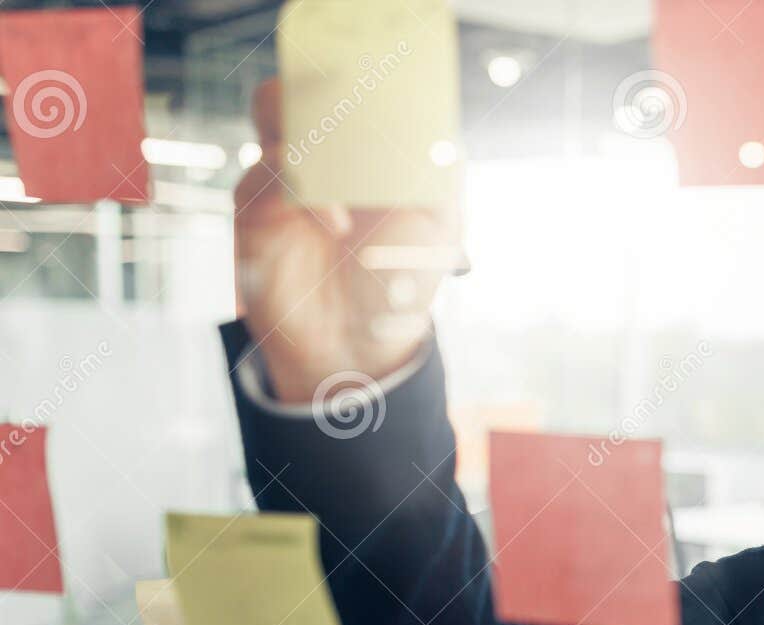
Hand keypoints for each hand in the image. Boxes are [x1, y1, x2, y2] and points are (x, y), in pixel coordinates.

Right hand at [233, 78, 460, 402]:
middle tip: (359, 118)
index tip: (385, 92)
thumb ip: (440, 177)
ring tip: (350, 180)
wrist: (356, 343)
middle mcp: (320, 151)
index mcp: (364, 146)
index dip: (362, 77)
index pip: (352, 84)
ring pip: (274, 109)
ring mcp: (284, 172)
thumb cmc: (398, 282)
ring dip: (313, 132)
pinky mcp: (256, 206)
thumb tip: (442, 133)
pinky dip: (304, 189)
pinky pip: (267, 172)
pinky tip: (335, 223)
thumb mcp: (439, 228)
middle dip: (329, 90)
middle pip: (304, 81)